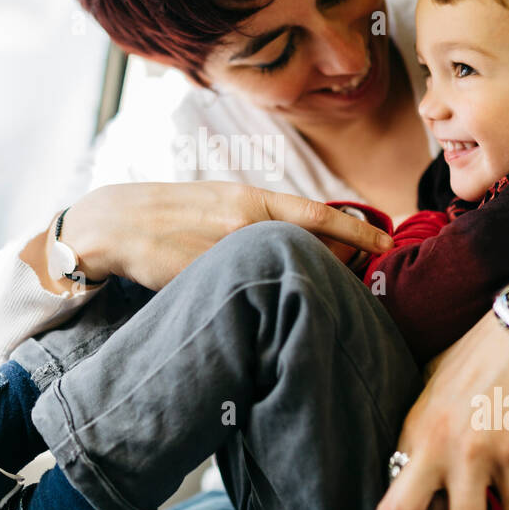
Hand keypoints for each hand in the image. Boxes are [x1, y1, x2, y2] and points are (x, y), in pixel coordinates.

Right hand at [59, 182, 392, 290]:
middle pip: (310, 250)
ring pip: (283, 274)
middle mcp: (244, 223)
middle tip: (366, 283)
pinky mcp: (206, 281)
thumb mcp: (222, 201)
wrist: (118, 223)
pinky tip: (272, 310)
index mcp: (251, 199)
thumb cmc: (174, 212)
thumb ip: (260, 217)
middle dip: (340, 268)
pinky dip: (266, 302)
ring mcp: (226, 254)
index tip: (389, 244)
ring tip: (328, 300)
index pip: (319, 214)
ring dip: (306, 286)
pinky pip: (248, 295)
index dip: (358, 232)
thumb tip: (302, 236)